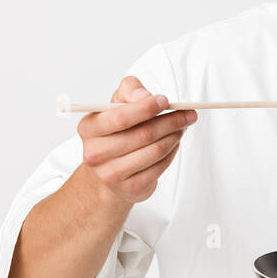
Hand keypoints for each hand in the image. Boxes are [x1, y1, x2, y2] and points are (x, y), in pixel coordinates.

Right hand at [76, 76, 195, 205]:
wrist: (108, 171)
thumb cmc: (116, 132)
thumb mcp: (117, 104)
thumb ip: (129, 90)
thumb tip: (145, 97)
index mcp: (89, 129)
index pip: (120, 118)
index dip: (146, 108)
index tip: (165, 100)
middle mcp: (95, 153)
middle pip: (143, 135)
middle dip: (170, 122)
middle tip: (188, 114)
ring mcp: (111, 174)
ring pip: (155, 151)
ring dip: (174, 136)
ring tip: (181, 127)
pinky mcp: (130, 187)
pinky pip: (159, 167)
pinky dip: (171, 153)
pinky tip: (173, 144)